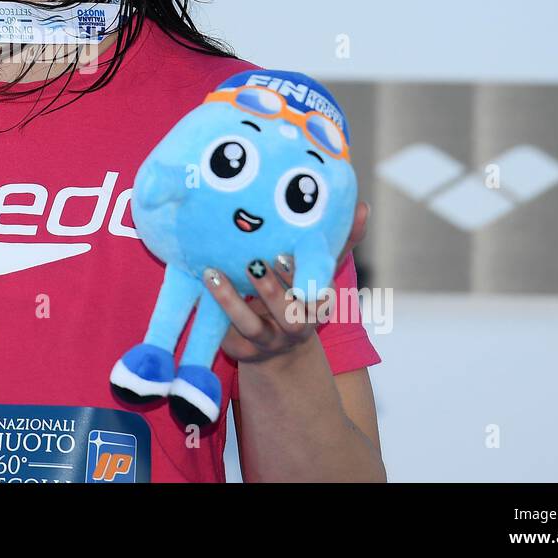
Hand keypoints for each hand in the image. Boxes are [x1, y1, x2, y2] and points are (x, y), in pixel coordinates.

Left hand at [205, 201, 369, 364]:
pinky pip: (224, 335)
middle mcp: (295, 326)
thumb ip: (340, 241)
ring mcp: (267, 340)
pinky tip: (194, 289)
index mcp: (317, 304)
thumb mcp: (320, 271)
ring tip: (211, 274)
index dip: (299, 275)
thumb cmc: (299, 295)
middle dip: (271, 289)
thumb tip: (363, 206)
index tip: (284, 254)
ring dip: (231, 301)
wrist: (279, 351)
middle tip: (252, 262)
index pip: (315, 291)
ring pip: (250, 325)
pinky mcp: (240, 349)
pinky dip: (209, 315)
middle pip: (287, 312)